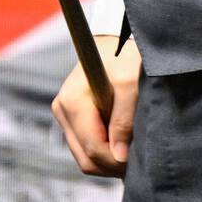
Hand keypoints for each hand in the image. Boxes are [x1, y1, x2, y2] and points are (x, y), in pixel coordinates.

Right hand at [52, 34, 141, 176]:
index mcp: (72, 102)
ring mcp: (65, 115)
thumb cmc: (124, 54)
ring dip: (109, 158)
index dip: (117, 160)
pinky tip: (123, 139)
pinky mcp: (72, 118)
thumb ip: (124, 118)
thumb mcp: (130, 82)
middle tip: (138, 157)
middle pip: (86, 159)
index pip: (92, 149)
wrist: (116, 38)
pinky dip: (105, 150)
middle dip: (112, 164)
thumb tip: (119, 155)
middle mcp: (62, 110)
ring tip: (132, 145)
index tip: (139, 158)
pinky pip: (87, 146)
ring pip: (85, 156)